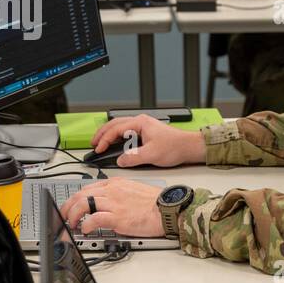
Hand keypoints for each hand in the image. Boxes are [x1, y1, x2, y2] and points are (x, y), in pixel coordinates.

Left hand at [61, 177, 165, 237]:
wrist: (168, 209)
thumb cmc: (156, 203)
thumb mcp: (134, 191)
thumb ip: (119, 195)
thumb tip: (108, 207)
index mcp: (116, 183)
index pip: (88, 188)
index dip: (75, 198)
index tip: (71, 207)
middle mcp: (112, 190)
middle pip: (80, 195)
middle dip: (67, 207)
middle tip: (63, 217)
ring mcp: (113, 203)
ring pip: (82, 205)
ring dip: (72, 216)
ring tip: (71, 225)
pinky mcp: (116, 217)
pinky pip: (93, 220)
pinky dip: (85, 226)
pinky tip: (85, 231)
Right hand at [87, 114, 204, 167]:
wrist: (190, 147)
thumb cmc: (176, 147)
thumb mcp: (151, 155)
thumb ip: (133, 158)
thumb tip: (121, 160)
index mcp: (140, 123)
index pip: (116, 129)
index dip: (104, 140)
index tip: (97, 149)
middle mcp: (141, 122)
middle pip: (115, 124)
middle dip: (102, 134)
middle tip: (93, 143)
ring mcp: (144, 126)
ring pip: (120, 127)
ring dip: (109, 135)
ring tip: (101, 143)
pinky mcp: (147, 132)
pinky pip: (128, 132)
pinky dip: (118, 137)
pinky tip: (116, 144)